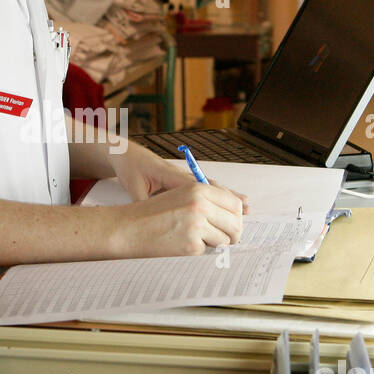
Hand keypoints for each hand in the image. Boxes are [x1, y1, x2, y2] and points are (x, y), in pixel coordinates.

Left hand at [109, 144, 248, 210]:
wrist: (127, 154)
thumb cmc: (130, 168)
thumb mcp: (134, 187)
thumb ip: (145, 202)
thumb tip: (154, 220)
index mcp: (171, 174)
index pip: (199, 187)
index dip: (218, 198)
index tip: (232, 208)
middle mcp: (181, 174)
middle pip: (211, 186)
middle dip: (229, 198)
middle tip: (247, 208)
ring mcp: (183, 176)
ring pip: (210, 186)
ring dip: (227, 195)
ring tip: (245, 204)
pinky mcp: (180, 179)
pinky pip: (203, 187)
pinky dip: (216, 194)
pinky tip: (226, 200)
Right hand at [110, 181, 244, 256]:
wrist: (126, 228)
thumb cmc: (150, 213)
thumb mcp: (180, 196)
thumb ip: (206, 201)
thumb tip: (235, 215)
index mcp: (198, 189)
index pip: (233, 202)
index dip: (235, 216)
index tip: (233, 223)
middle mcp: (200, 204)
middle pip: (235, 222)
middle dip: (233, 233)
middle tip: (226, 239)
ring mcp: (197, 225)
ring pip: (225, 239)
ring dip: (215, 243)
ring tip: (195, 240)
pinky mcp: (191, 244)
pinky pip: (208, 251)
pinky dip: (198, 250)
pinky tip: (181, 245)